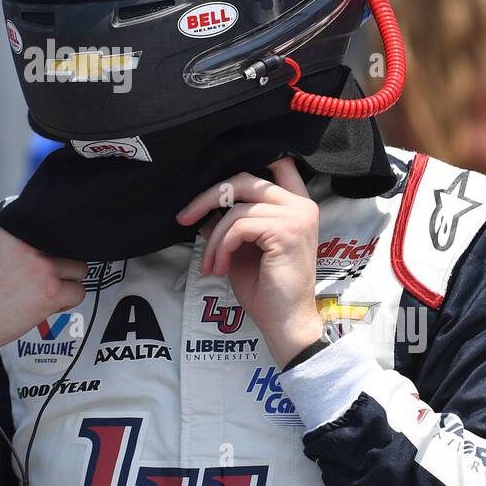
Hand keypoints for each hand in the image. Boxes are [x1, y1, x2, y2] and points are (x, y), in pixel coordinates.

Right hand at [0, 227, 88, 358]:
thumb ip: (17, 238)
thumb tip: (43, 234)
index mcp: (15, 229)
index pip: (55, 226)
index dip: (55, 246)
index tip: (50, 256)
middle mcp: (30, 242)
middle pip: (71, 248)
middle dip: (63, 266)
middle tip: (42, 280)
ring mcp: (42, 266)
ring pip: (79, 270)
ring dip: (66, 283)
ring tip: (42, 294)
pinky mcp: (50, 291)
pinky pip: (78, 292)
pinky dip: (65, 303)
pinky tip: (43, 306)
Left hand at [176, 158, 323, 366]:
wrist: (283, 322)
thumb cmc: (264, 288)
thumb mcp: (240, 247)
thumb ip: (230, 222)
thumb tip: (204, 207)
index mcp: (295, 204)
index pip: (275, 162)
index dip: (243, 163)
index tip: (214, 186)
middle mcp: (301, 204)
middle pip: (244, 180)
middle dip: (207, 197)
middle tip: (184, 217)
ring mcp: (297, 216)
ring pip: (236, 208)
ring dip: (213, 238)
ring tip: (210, 263)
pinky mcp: (287, 231)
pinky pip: (238, 225)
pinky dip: (220, 247)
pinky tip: (219, 268)